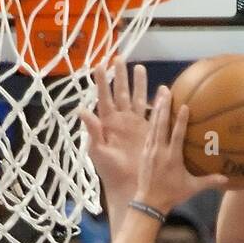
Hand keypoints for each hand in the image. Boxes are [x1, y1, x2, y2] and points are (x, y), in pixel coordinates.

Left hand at [80, 59, 151, 204]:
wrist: (127, 185)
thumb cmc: (110, 171)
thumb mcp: (98, 151)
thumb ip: (92, 130)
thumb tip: (81, 109)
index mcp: (107, 123)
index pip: (104, 97)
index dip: (102, 82)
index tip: (100, 65)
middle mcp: (121, 120)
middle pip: (121, 92)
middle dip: (120, 75)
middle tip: (120, 57)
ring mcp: (134, 124)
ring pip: (137, 98)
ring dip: (139, 83)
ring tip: (140, 67)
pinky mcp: (147, 131)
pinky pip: (153, 112)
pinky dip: (158, 101)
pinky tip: (162, 89)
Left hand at [134, 86, 229, 214]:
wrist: (148, 203)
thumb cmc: (171, 195)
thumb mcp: (191, 188)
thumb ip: (208, 181)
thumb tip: (227, 179)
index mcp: (172, 158)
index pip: (176, 135)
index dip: (180, 120)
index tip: (183, 106)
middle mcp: (159, 151)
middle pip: (161, 124)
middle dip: (164, 106)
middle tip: (166, 89)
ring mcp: (149, 151)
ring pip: (153, 126)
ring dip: (157, 109)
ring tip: (160, 93)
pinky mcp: (144, 152)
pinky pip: (149, 133)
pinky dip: (151, 121)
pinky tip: (154, 111)